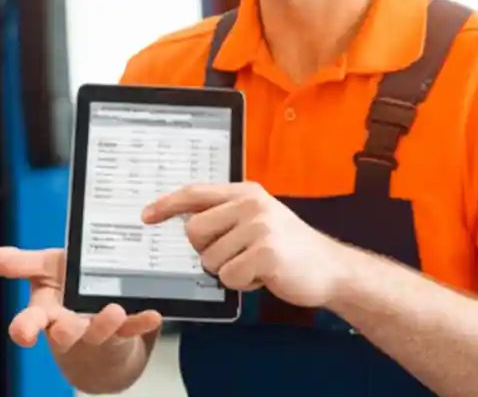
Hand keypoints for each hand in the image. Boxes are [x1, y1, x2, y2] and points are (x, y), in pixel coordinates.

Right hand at [0, 247, 162, 353]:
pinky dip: (142, 322)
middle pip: (63, 333)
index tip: (22, 335)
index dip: (24, 330)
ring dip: (104, 324)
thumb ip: (19, 263)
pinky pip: (134, 329)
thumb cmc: (66, 288)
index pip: (29, 323)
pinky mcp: (124, 332)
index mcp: (46, 311)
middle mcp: (69, 325)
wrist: (97, 313)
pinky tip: (153, 314)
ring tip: (113, 311)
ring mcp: (97, 331)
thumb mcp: (44, 271)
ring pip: (99, 332)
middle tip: (63, 328)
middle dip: (64, 332)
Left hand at [142, 182, 353, 307]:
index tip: (147, 216)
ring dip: (229, 271)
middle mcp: (251, 204)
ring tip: (256, 265)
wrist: (331, 268)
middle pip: (194, 232)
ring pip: (210, 259)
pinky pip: (229, 277)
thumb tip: (185, 222)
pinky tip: (264, 276)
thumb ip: (226, 215)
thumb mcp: (258, 219)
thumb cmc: (289, 248)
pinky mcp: (266, 254)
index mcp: (246, 193)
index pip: (195, 193)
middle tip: (235, 255)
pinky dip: (242, 284)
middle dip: (207, 252)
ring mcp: (259, 227)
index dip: (167, 204)